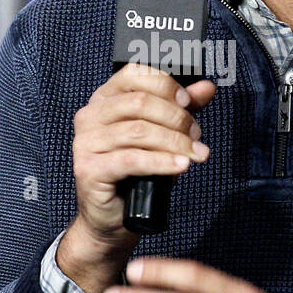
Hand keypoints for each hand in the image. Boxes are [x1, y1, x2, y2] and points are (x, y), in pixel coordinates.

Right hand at [60, 64, 217, 292]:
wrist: (115, 217)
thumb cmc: (137, 174)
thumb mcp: (163, 135)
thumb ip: (181, 108)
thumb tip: (206, 88)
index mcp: (104, 99)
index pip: (134, 74)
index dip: (165, 84)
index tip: (188, 101)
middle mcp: (90, 116)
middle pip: (140, 102)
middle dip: (177, 118)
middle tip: (197, 135)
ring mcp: (86, 142)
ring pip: (139, 131)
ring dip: (175, 141)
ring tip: (196, 153)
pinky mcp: (89, 168)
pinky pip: (132, 159)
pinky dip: (162, 162)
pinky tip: (181, 166)